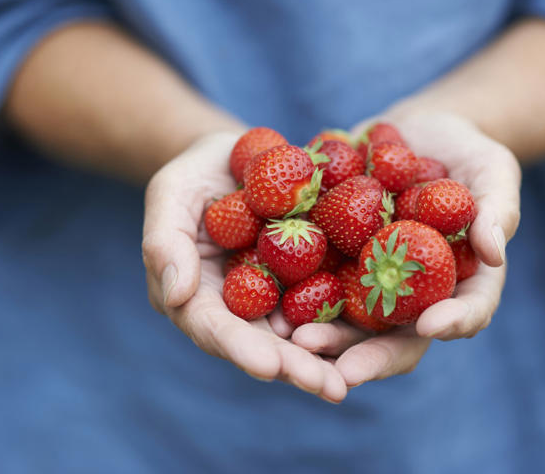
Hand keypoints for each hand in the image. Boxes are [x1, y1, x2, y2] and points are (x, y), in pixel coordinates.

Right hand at [142, 132, 347, 402]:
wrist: (237, 156)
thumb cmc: (193, 175)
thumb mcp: (170, 195)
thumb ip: (164, 242)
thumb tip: (175, 296)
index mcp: (198, 296)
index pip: (215, 328)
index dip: (241, 348)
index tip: (268, 366)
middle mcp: (239, 307)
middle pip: (264, 343)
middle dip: (294, 367)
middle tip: (329, 388)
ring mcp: (277, 295)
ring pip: (301, 333)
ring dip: (326, 358)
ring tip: (352, 380)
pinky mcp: (310, 277)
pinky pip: (330, 300)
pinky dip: (349, 320)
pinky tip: (379, 335)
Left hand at [291, 110, 520, 386]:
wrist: (413, 132)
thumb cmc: (467, 153)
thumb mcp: (493, 171)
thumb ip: (499, 210)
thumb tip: (495, 253)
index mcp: (457, 282)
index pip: (463, 312)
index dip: (451, 322)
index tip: (431, 326)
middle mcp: (410, 293)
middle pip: (395, 334)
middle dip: (369, 353)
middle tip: (343, 370)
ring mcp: (369, 278)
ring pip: (348, 319)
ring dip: (325, 335)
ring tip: (297, 340)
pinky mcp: (334, 257)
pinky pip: (313, 280)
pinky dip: (292, 293)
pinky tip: (267, 299)